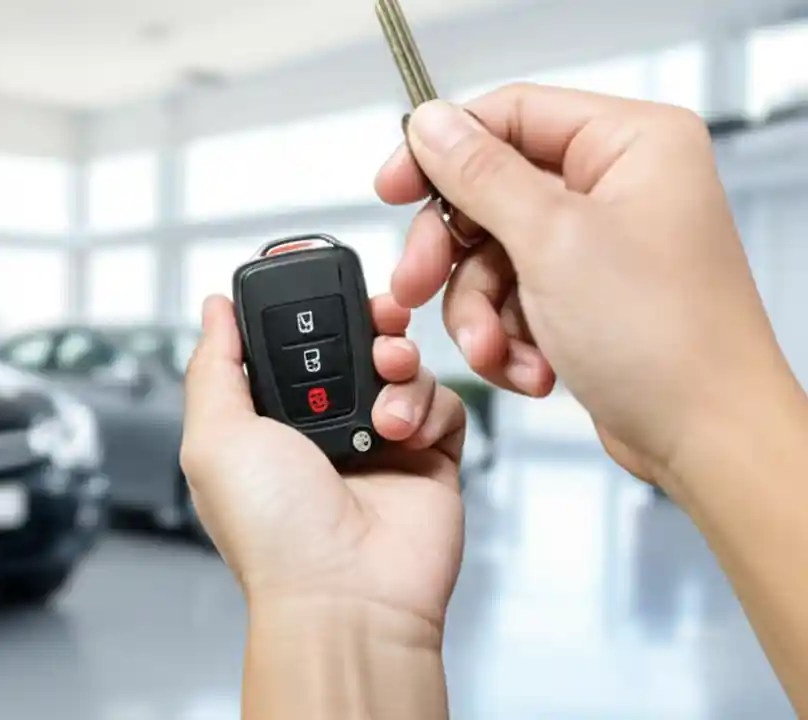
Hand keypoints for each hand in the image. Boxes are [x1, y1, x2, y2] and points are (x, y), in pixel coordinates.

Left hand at [180, 294, 465, 640]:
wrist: (346, 595)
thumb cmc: (273, 530)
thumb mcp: (215, 437)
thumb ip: (214, 365)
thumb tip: (215, 309)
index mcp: (266, 424)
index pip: (289, 345)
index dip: (306, 314)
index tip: (321, 287)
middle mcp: (322, 431)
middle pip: (352, 346)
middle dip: (366, 325)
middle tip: (378, 318)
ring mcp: (378, 444)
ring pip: (400, 367)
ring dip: (397, 367)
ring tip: (383, 399)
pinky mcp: (429, 461)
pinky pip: (442, 405)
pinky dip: (428, 407)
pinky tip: (405, 433)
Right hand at [376, 85, 797, 488]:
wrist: (705, 439)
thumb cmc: (667, 338)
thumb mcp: (552, 240)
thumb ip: (481, 174)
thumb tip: (431, 124)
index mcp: (631, 144)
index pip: (510, 115)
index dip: (443, 150)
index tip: (393, 188)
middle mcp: (618, 185)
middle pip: (489, 191)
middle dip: (452, 254)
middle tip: (417, 285)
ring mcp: (599, 244)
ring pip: (490, 256)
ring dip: (479, 311)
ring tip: (495, 350)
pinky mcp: (585, 296)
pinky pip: (511, 299)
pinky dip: (506, 337)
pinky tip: (528, 366)